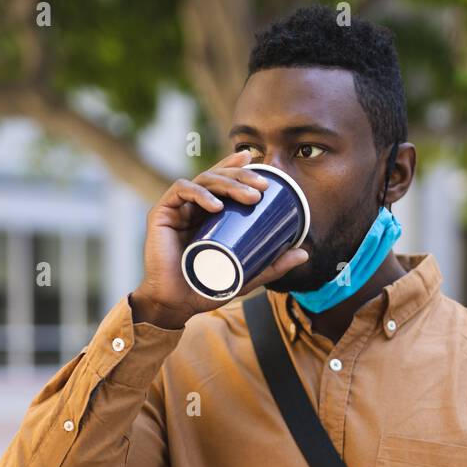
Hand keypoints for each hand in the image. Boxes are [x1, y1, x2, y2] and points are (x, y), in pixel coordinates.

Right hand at [130, 149, 309, 327]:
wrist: (176, 304)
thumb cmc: (206, 288)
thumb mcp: (246, 274)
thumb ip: (272, 265)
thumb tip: (305, 253)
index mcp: (208, 214)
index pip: (223, 181)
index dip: (238, 166)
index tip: (259, 162)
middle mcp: (192, 206)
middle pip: (217, 177)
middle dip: (241, 176)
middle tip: (263, 187)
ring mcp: (176, 208)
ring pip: (202, 180)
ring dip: (228, 183)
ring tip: (250, 197)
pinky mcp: (161, 213)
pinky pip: (180, 191)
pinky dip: (199, 194)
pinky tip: (216, 205)